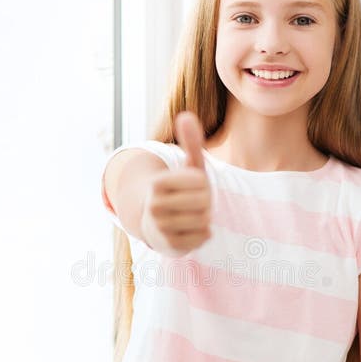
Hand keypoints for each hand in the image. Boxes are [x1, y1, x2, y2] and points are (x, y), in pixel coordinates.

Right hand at [140, 111, 212, 256]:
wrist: (158, 225)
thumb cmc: (180, 192)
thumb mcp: (187, 167)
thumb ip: (190, 142)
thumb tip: (186, 115)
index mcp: (157, 184)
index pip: (200, 182)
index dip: (204, 184)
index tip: (193, 187)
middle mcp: (154, 207)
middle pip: (204, 202)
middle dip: (206, 203)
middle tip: (195, 204)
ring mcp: (160, 229)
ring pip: (204, 221)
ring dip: (205, 219)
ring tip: (192, 217)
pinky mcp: (170, 247)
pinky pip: (203, 238)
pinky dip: (204, 234)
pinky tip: (192, 231)